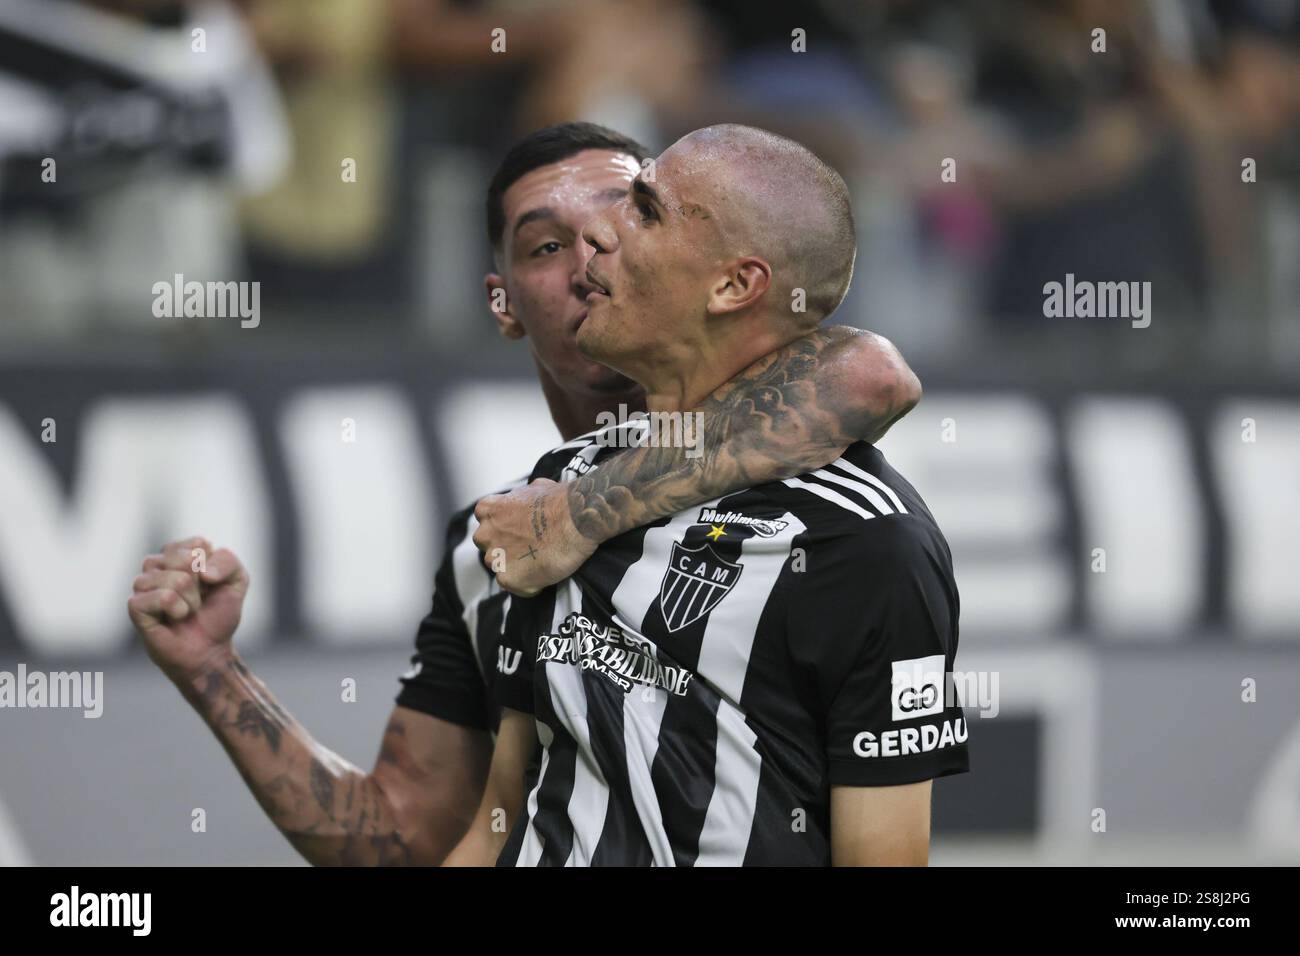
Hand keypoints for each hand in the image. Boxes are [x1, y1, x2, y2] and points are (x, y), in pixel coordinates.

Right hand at [127, 536, 249, 684]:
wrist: (210, 651)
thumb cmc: (218, 615)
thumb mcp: (237, 581)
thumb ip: (228, 561)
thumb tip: (202, 570)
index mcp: (178, 554)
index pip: (198, 544)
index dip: (212, 568)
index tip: (210, 585)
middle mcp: (157, 566)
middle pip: (186, 558)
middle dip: (201, 585)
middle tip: (197, 601)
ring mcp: (143, 586)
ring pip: (175, 579)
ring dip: (191, 600)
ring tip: (187, 612)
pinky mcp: (135, 606)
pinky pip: (163, 596)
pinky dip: (177, 609)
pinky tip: (173, 619)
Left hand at [472, 479, 596, 596]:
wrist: (575, 520)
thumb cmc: (560, 502)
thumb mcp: (536, 488)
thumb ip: (522, 498)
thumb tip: (530, 498)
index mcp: (489, 510)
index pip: (486, 521)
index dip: (503, 527)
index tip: (517, 531)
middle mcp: (486, 534)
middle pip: (489, 546)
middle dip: (504, 548)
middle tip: (529, 548)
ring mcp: (495, 557)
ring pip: (500, 567)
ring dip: (515, 566)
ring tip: (540, 561)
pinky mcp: (507, 578)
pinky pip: (514, 585)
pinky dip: (528, 583)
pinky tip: (545, 574)